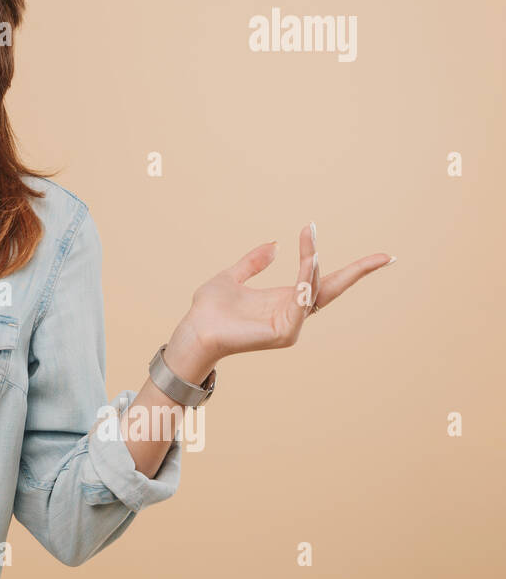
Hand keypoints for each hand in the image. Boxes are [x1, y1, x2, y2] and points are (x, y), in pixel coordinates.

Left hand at [162, 222, 394, 381]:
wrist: (194, 329)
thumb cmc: (209, 309)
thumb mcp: (233, 276)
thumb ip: (254, 261)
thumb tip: (276, 244)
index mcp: (284, 299)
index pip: (323, 281)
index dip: (353, 270)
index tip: (383, 257)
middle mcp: (293, 312)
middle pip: (332, 288)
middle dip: (359, 272)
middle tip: (383, 256)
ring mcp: (291, 325)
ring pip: (313, 290)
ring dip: (313, 266)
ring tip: (311, 244)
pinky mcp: (284, 334)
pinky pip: (300, 305)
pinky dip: (305, 286)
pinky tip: (306, 269)